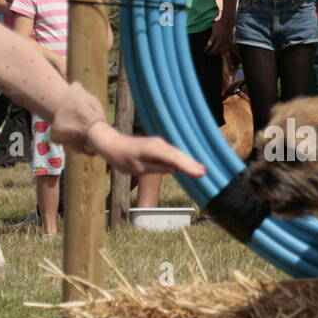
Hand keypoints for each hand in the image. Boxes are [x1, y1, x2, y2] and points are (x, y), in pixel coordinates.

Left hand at [86, 123, 205, 178]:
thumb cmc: (122, 158)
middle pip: (179, 155)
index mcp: (153, 150)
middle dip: (191, 164)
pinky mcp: (159, 146)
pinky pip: (173, 153)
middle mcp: (159, 144)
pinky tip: (190, 165)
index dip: (187, 166)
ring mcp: (160, 144)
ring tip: (202, 170)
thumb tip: (174, 170)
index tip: (198, 173)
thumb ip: (156, 168)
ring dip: (189, 161)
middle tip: (204, 173)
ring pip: (177, 154)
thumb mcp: (137, 168)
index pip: (174, 159)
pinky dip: (182, 159)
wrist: (112, 144)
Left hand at [207, 16, 233, 54]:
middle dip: (211, 52)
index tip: (204, 51)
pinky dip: (224, 50)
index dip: (207, 48)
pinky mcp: (229, 39)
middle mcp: (220, 38)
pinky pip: (227, 47)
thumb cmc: (218, 21)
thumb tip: (207, 37)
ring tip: (214, 53)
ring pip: (221, 49)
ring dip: (217, 52)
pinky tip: (221, 52)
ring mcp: (225, 39)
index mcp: (215, 35)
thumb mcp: (212, 26)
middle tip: (208, 53)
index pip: (209, 44)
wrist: (228, 19)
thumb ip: (211, 33)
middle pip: (215, 48)